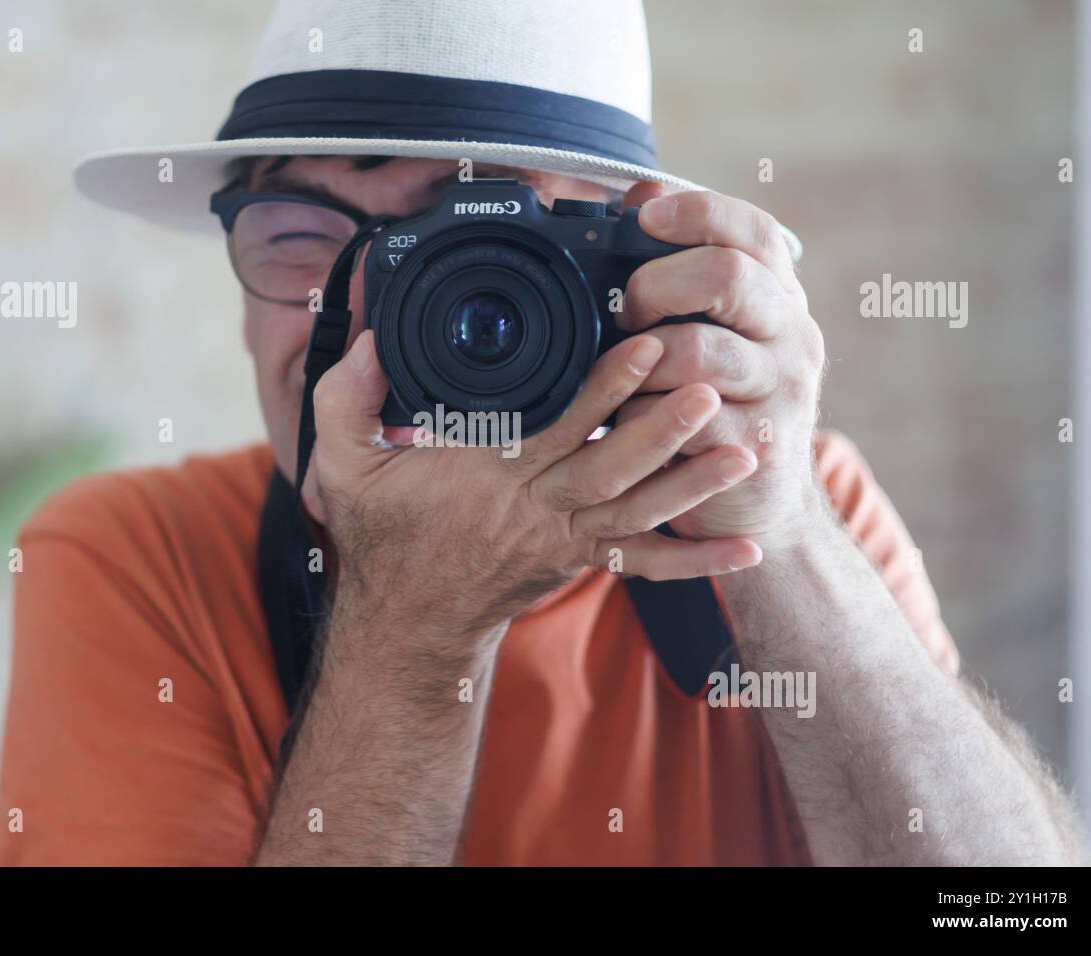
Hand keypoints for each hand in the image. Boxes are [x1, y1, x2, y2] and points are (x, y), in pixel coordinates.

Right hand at [306, 330, 762, 649]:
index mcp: (489, 477)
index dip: (603, 389)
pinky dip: (695, 560)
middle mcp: (537, 510)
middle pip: (613, 469)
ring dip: (693, 486)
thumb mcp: (343, 466)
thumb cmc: (384, 540)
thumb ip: (347, 398)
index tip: (644, 347)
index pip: (558, 427)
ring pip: (639, 512)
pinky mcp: (580, 561)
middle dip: (665, 432)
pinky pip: (644, 565)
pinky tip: (745, 552)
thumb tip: (370, 339)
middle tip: (714, 391)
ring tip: (747, 453)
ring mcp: (565, 541)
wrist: (410, 624)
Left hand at [615, 184, 827, 551]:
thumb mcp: (715, 331)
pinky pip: (682, 417)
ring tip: (626, 374)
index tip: (644, 215)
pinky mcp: (756, 448)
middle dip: (655, 285)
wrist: (760, 502)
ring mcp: (781, 393)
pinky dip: (641, 414)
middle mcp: (793, 336)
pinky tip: (631, 419)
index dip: (697, 212)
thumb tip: (641, 191)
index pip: (753, 231)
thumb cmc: (721, 404)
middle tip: (624, 311)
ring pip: (698, 351)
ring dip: (643, 359)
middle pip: (727, 277)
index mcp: (781, 297)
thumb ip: (684, 268)